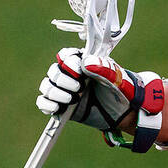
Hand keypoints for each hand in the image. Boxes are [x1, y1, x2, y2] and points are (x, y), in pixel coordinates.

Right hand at [36, 49, 162, 139]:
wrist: (124, 112)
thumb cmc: (121, 90)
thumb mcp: (117, 78)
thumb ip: (104, 68)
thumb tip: (86, 63)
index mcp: (82, 62)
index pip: (65, 55)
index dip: (69, 63)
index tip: (80, 72)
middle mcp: (70, 75)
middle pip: (53, 71)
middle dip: (64, 80)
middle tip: (80, 88)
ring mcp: (65, 90)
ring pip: (47, 86)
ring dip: (57, 93)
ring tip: (74, 99)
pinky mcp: (61, 106)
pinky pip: (43, 102)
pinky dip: (48, 105)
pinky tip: (60, 108)